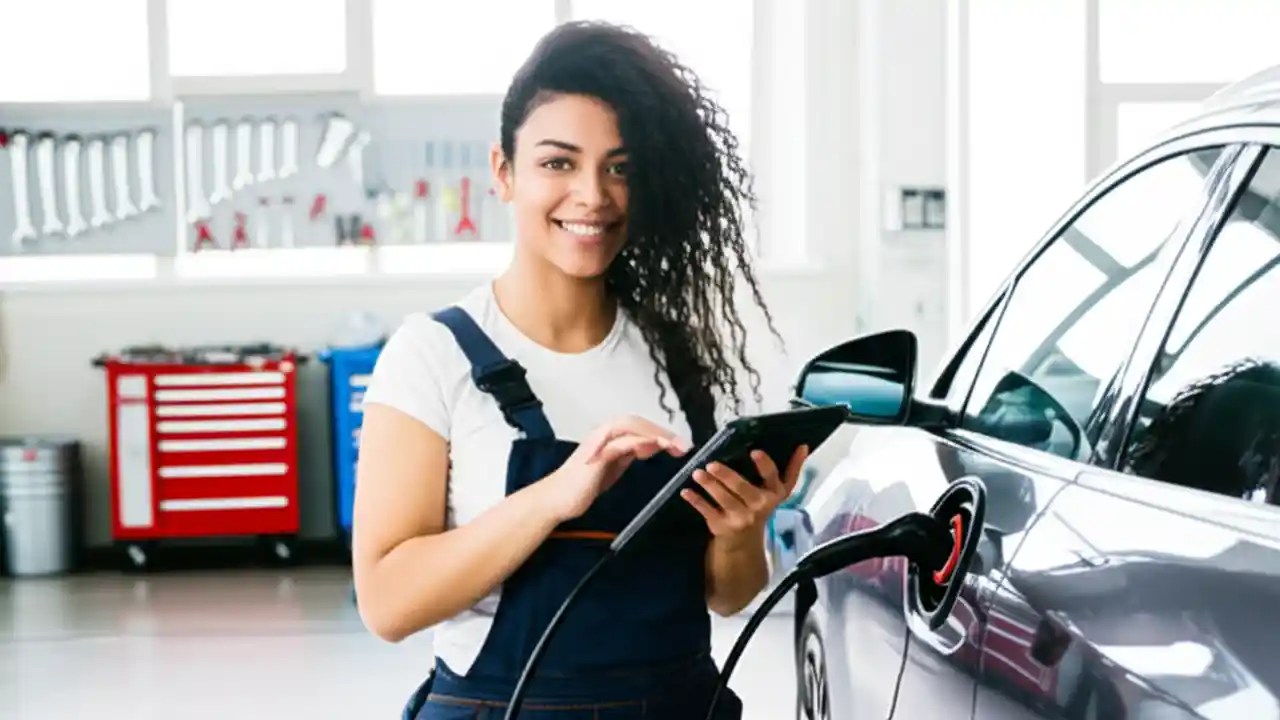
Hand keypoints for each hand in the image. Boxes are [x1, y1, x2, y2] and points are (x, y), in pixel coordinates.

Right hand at [545, 415, 690, 521]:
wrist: (558, 499)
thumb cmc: (583, 484)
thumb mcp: (614, 465)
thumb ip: (630, 453)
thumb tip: (653, 444)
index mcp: (610, 435)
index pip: (640, 426)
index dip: (661, 432)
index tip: (680, 445)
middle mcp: (604, 433)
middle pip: (638, 422)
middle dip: (662, 431)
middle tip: (684, 445)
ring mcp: (599, 442)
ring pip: (630, 426)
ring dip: (655, 433)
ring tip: (675, 445)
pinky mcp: (596, 455)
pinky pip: (620, 443)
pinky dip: (638, 442)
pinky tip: (654, 447)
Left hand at [681, 446, 809, 544]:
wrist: (745, 542)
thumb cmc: (760, 506)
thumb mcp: (777, 491)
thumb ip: (791, 469)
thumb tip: (804, 446)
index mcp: (774, 495)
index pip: (773, 479)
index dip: (765, 466)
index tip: (754, 452)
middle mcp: (759, 507)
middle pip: (743, 489)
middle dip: (727, 476)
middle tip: (712, 464)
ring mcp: (740, 519)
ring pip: (724, 500)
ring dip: (710, 486)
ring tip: (698, 473)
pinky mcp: (722, 526)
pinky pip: (707, 512)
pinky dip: (696, 501)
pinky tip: (686, 491)